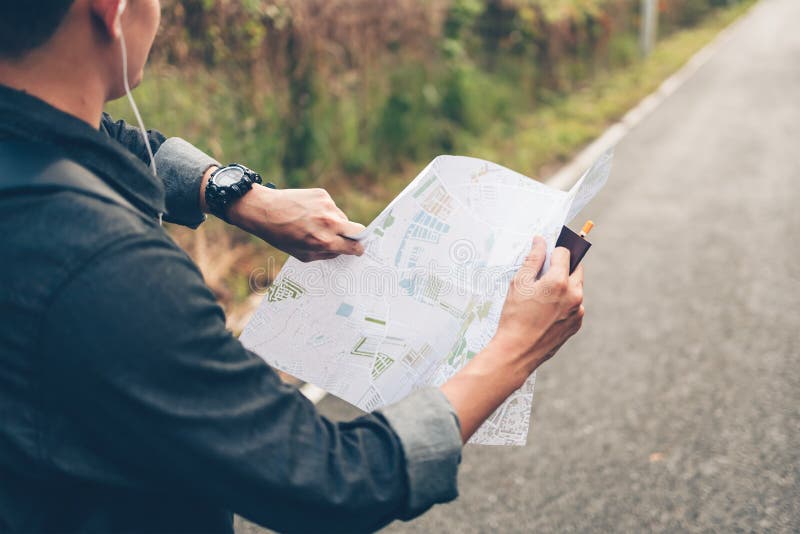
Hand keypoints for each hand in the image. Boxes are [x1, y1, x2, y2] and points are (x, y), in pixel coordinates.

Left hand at [226, 184, 365, 261]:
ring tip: (314, 223)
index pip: (355, 246)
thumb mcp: (303, 255)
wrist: (265, 210)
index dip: (358, 249)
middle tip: (347, 238)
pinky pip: (331, 207)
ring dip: (335, 222)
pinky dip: (324, 211)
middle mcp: (330, 223)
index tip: (357, 249)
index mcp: (325, 241)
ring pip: (342, 217)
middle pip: (359, 229)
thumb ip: (326, 254)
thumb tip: (341, 250)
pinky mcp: (322, 194)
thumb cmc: (281, 236)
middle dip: (355, 235)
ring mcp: (327, 206)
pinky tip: (308, 213)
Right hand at [491, 236, 584, 381]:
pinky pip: (574, 305)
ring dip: (564, 285)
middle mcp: (574, 294)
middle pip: (576, 268)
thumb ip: (533, 259)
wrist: (518, 351)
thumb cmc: (515, 316)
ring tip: (543, 296)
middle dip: (562, 266)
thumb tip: (540, 241)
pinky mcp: (577, 323)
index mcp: (560, 281)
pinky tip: (546, 310)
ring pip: (575, 287)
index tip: (545, 254)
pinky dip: (564, 302)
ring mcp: (578, 310)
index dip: (552, 251)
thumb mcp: (519, 283)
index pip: (564, 253)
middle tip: (545, 272)